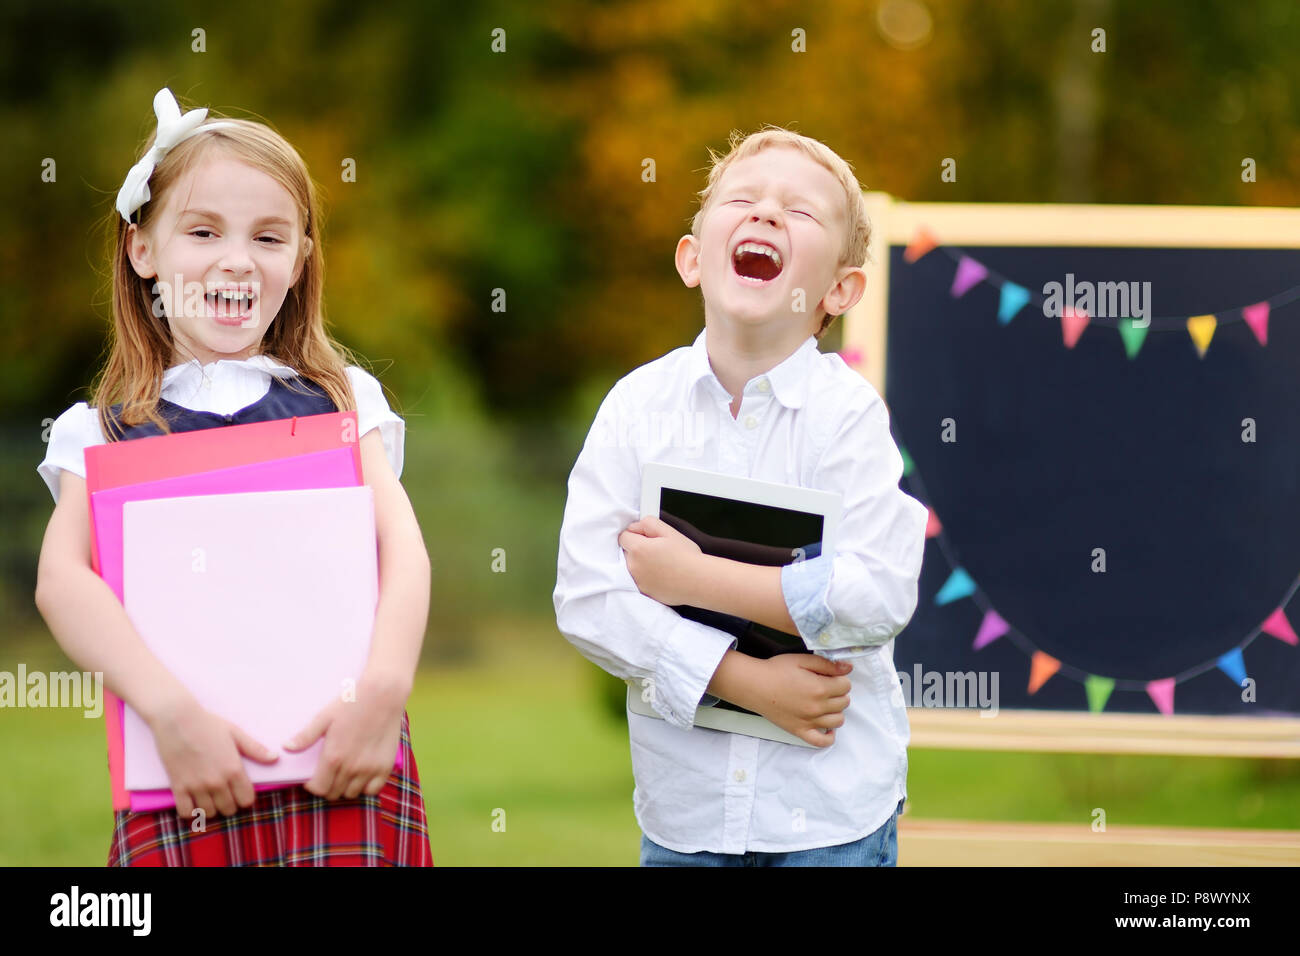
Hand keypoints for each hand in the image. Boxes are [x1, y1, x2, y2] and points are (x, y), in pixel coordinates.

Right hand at [149, 695, 278, 820]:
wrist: (177, 719)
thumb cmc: (208, 724)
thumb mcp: (235, 734)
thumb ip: (255, 749)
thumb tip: (275, 758)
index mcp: (234, 769)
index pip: (246, 800)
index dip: (245, 798)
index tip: (240, 791)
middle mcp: (217, 781)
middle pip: (229, 809)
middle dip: (229, 804)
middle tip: (224, 794)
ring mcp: (196, 786)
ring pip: (208, 813)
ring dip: (210, 808)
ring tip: (209, 797)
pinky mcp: (178, 787)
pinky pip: (186, 812)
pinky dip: (190, 811)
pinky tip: (193, 801)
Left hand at [284, 675, 404, 800]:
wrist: (383, 694)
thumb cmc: (351, 703)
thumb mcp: (324, 717)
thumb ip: (306, 736)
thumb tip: (287, 747)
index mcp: (333, 757)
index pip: (318, 789)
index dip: (312, 786)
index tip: (313, 778)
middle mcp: (351, 767)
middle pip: (334, 793)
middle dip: (327, 786)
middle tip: (328, 774)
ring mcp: (370, 769)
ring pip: (352, 794)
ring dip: (345, 787)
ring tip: (344, 774)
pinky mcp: (385, 767)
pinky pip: (372, 790)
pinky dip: (365, 787)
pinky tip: (362, 774)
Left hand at [618, 515, 703, 605]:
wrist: (700, 581)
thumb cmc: (687, 556)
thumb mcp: (669, 531)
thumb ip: (647, 523)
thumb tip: (635, 527)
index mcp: (638, 549)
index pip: (624, 537)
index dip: (636, 535)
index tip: (647, 538)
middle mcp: (633, 567)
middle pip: (626, 552)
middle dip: (637, 549)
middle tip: (658, 551)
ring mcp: (638, 582)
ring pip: (632, 567)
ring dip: (641, 564)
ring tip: (662, 564)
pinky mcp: (644, 592)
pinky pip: (639, 580)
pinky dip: (646, 577)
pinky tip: (662, 575)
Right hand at [711, 652, 852, 747]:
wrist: (755, 685)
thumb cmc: (776, 670)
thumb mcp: (802, 660)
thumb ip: (827, 664)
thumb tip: (848, 668)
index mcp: (819, 688)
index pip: (846, 685)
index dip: (839, 678)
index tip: (829, 676)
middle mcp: (817, 707)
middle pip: (844, 702)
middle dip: (838, 692)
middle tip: (824, 686)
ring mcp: (810, 721)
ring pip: (838, 720)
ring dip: (835, 710)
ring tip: (824, 702)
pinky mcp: (800, 731)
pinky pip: (822, 742)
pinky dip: (829, 736)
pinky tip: (826, 726)